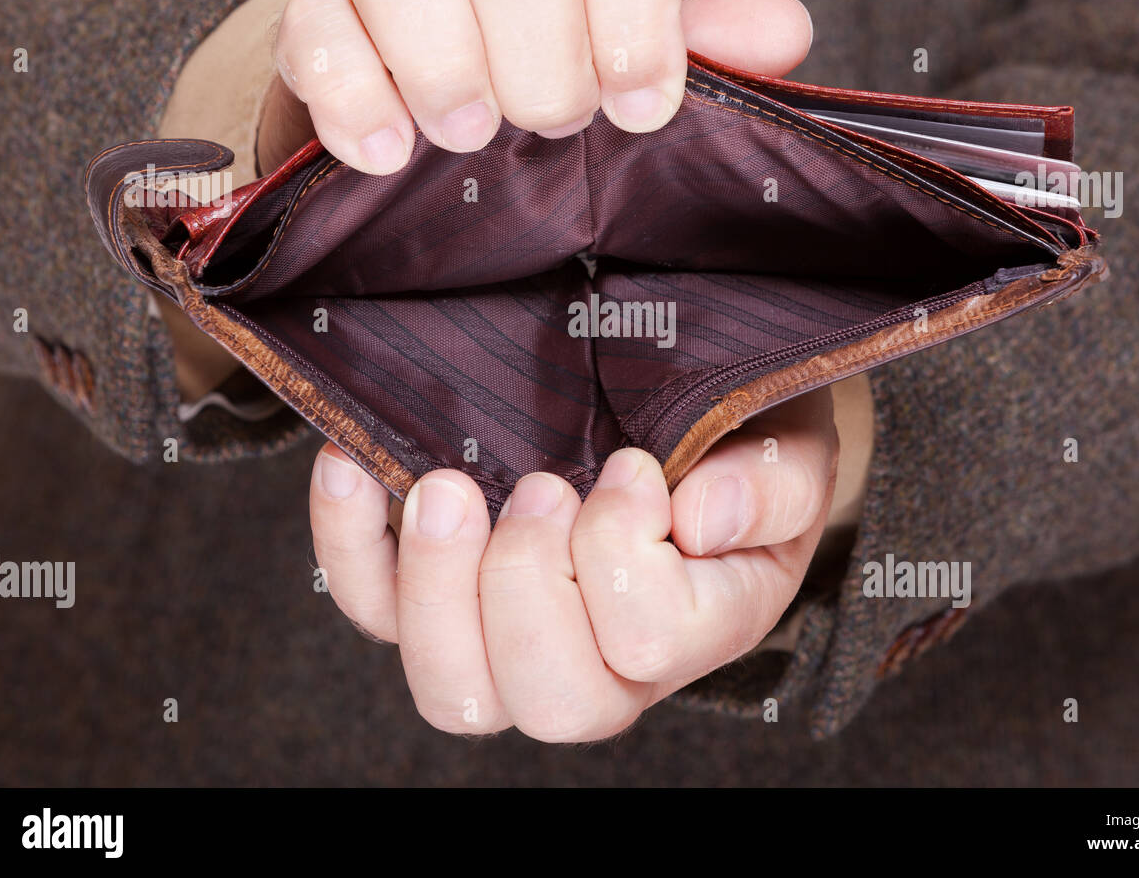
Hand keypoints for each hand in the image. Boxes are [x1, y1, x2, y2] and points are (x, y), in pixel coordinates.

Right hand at [258, 0, 810, 172]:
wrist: (427, 128)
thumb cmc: (553, 103)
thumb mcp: (634, 87)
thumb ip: (704, 58)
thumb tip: (780, 30)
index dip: (636, 19)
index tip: (643, 113)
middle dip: (543, 62)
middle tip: (552, 131)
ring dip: (444, 59)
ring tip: (469, 138)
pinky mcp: (316, 27)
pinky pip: (312, 24)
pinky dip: (349, 89)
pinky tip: (386, 155)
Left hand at [311, 387, 838, 740]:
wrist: (695, 437)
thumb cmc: (747, 454)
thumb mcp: (789, 457)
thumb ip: (770, 487)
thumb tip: (701, 516)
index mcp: (697, 633)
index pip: (646, 643)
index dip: (624, 550)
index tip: (632, 468)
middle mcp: (603, 666)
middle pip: (543, 700)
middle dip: (525, 584)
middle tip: (544, 488)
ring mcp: (513, 644)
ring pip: (452, 688)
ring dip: (434, 584)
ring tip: (450, 489)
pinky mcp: (441, 601)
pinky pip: (371, 607)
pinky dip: (348, 542)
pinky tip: (356, 467)